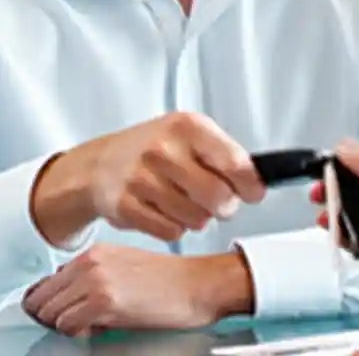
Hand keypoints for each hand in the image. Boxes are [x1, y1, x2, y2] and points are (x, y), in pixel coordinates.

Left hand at [21, 244, 253, 336]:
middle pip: (42, 297)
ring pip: (51, 312)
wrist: (198, 285)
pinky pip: (68, 325)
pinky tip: (97, 329)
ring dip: (64, 325)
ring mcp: (95, 281)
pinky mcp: (104, 302)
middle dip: (52, 315)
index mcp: (94, 253)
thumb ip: (93, 276)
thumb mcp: (124, 266)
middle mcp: (90, 263)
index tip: (57, 313)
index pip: (48, 281)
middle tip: (71, 324)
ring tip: (88, 326)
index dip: (50, 303)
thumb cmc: (170, 280)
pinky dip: (76, 333)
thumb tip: (70, 298)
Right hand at [32, 112, 265, 244]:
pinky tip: (162, 210)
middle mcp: (163, 149)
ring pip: (197, 220)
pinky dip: (173, 227)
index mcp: (186, 126)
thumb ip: (224, 154)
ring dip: (196, 217)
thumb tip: (259, 182)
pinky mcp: (127, 206)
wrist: (100, 165)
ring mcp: (142, 178)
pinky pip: (171, 232)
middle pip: (219, 198)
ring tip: (182, 201)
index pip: (236, 163)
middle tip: (216, 201)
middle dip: (223, 206)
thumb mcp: (188, 134)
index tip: (252, 192)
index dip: (250, 185)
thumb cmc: (151, 149)